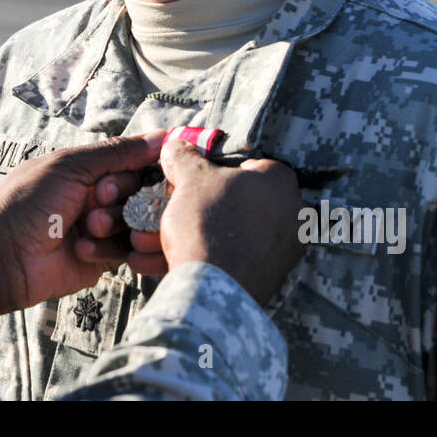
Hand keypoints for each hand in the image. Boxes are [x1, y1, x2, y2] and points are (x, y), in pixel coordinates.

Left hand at [0, 130, 165, 321]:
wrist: (3, 258)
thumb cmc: (27, 203)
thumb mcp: (70, 167)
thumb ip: (116, 152)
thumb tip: (162, 135)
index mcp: (85, 167)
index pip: (132, 159)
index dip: (140, 164)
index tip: (149, 166)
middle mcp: (94, 195)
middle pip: (138, 190)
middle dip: (122, 193)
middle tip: (100, 198)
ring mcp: (99, 227)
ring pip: (134, 221)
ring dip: (114, 222)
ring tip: (88, 228)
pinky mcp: (101, 258)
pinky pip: (124, 249)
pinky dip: (106, 248)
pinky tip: (81, 249)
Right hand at [124, 138, 306, 304]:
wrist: (213, 291)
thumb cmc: (209, 223)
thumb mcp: (190, 179)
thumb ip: (184, 157)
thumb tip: (176, 145)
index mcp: (280, 181)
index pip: (247, 162)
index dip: (211, 169)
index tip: (187, 180)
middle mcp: (291, 213)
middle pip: (232, 201)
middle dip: (191, 207)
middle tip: (163, 210)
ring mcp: (282, 249)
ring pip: (224, 233)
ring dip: (184, 234)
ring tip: (145, 241)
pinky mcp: (267, 277)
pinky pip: (226, 259)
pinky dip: (195, 257)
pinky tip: (157, 261)